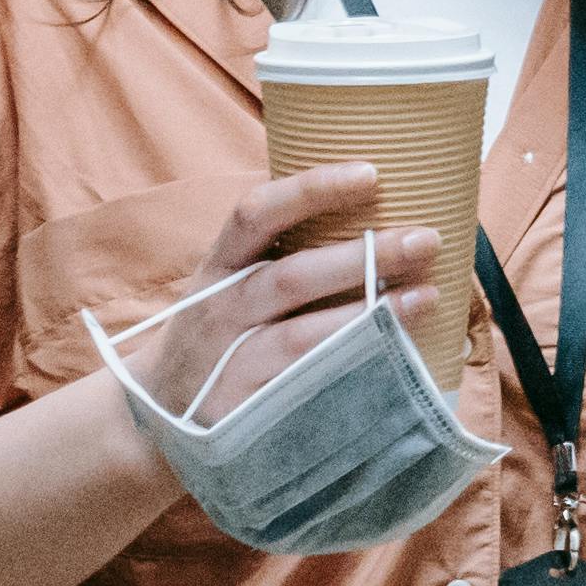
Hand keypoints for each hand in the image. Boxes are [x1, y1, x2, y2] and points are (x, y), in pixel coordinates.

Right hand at [115, 167, 438, 428]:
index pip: (255, 214)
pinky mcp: (245, 412)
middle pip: (290, 277)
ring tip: (426, 296)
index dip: (310, 190)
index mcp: (220, 267)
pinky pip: (304, 389)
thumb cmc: (222, 330)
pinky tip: (398, 358)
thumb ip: (287, 250)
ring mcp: (228, 363)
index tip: (371, 172)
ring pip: (300, 338)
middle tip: (427, 238)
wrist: (159, 413)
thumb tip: (383, 209)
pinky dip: (352, 372)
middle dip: (362, 256)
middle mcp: (220, 309)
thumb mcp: (233, 283)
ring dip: (367, 317)